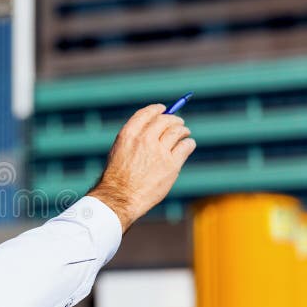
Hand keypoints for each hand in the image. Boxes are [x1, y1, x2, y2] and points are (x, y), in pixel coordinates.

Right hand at [87, 103, 195, 231]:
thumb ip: (134, 139)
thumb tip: (153, 129)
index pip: (147, 113)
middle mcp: (144, 139)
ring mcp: (159, 151)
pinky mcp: (171, 164)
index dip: (158, 110)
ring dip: (183, 130)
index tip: (163, 109)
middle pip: (165, 120)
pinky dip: (188, 143)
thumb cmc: (118, 177)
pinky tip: (188, 145)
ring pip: (178, 131)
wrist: (121, 197)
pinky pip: (186, 146)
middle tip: (179, 123)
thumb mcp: (119, 151)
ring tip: (185, 133)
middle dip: (174, 120)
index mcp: (129, 134)